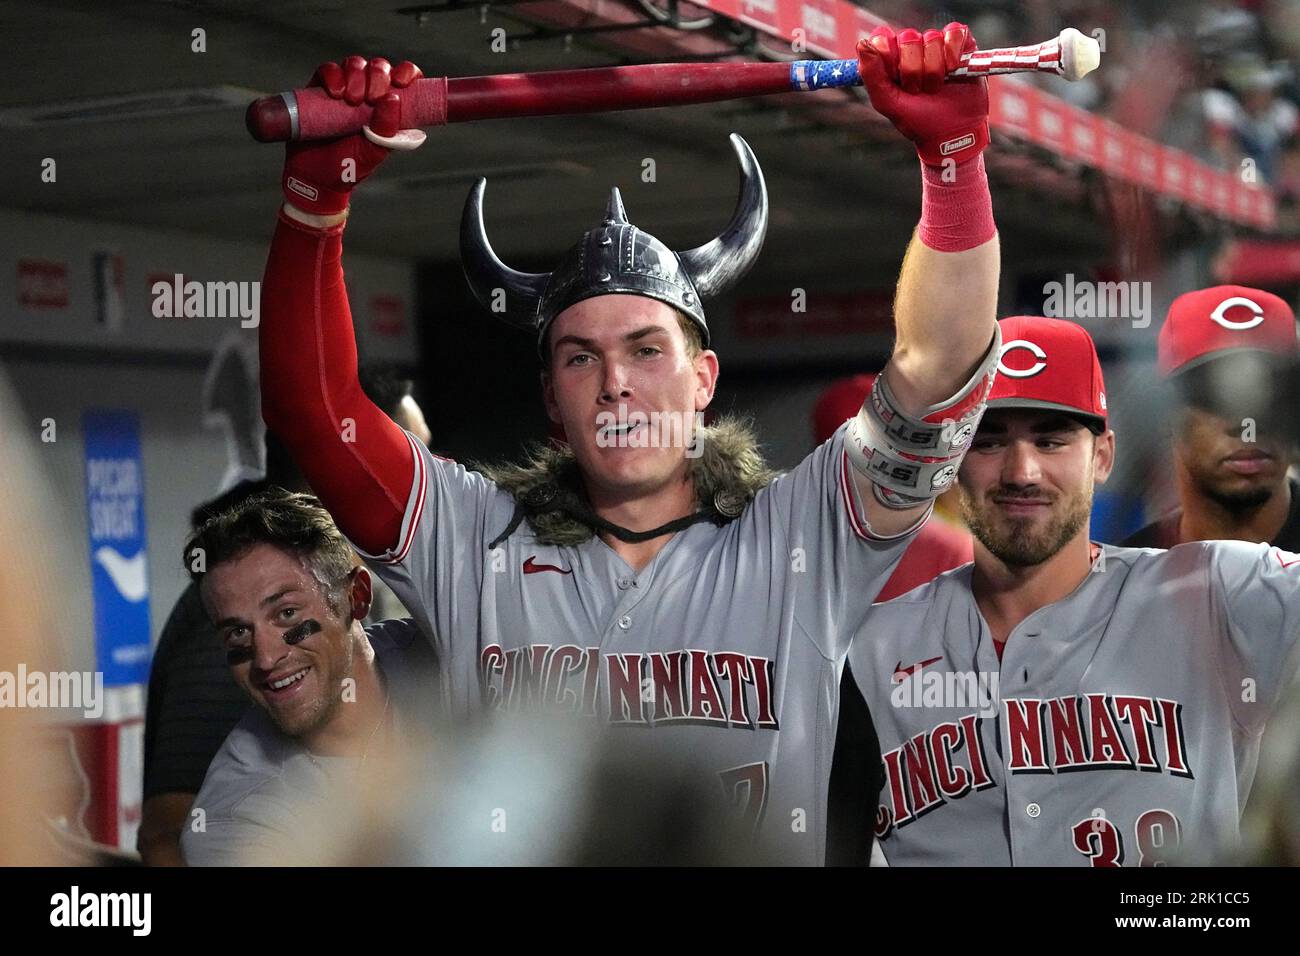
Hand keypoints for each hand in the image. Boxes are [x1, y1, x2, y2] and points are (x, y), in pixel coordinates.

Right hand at [281, 56, 425, 215]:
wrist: (312, 177)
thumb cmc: (346, 168)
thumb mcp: (371, 152)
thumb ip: (384, 130)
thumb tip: (393, 99)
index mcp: (388, 110)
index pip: (404, 81)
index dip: (407, 73)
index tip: (401, 81)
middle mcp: (368, 97)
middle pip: (379, 67)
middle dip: (378, 76)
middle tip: (370, 98)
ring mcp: (344, 90)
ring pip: (355, 64)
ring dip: (356, 75)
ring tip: (351, 100)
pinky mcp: (320, 89)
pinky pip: (328, 69)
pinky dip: (333, 76)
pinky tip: (335, 93)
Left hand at [856, 23, 988, 166]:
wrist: (951, 134)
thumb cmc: (918, 120)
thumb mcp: (888, 102)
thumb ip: (871, 75)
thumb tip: (862, 44)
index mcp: (892, 59)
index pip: (883, 38)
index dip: (888, 56)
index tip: (895, 77)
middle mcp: (914, 48)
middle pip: (908, 38)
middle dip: (913, 70)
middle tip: (918, 90)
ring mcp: (938, 45)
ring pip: (932, 38)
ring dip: (934, 69)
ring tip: (936, 87)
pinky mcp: (962, 44)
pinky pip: (955, 32)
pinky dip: (953, 53)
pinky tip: (954, 71)